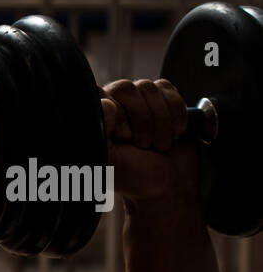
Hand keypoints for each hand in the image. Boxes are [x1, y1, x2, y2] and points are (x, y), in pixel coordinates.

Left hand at [100, 78, 198, 208]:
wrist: (167, 184)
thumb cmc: (133, 175)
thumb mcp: (108, 161)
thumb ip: (99, 133)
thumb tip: (106, 104)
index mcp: (96, 119)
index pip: (99, 94)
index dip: (116, 114)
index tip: (125, 137)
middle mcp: (115, 104)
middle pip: (125, 88)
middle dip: (140, 119)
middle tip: (144, 144)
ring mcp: (140, 100)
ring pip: (148, 88)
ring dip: (159, 121)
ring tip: (157, 143)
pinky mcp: (164, 99)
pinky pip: (169, 90)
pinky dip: (175, 114)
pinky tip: (174, 132)